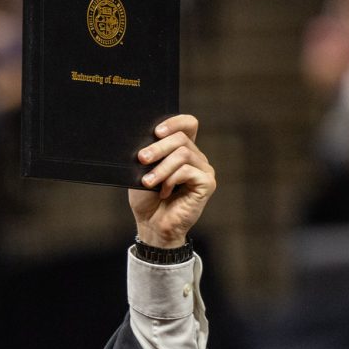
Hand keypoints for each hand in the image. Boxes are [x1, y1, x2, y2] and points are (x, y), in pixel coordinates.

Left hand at [128, 114, 215, 248]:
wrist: (152, 226)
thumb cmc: (147, 200)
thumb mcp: (142, 171)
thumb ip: (149, 154)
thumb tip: (146, 139)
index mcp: (183, 150)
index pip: (188, 124)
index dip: (174, 122)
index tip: (156, 131)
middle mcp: (197, 157)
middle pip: (182, 138)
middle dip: (158, 147)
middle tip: (141, 158)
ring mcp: (204, 170)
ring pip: (183, 154)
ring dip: (161, 167)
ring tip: (147, 182)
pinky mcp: (207, 183)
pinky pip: (187, 171)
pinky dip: (171, 180)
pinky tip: (164, 192)